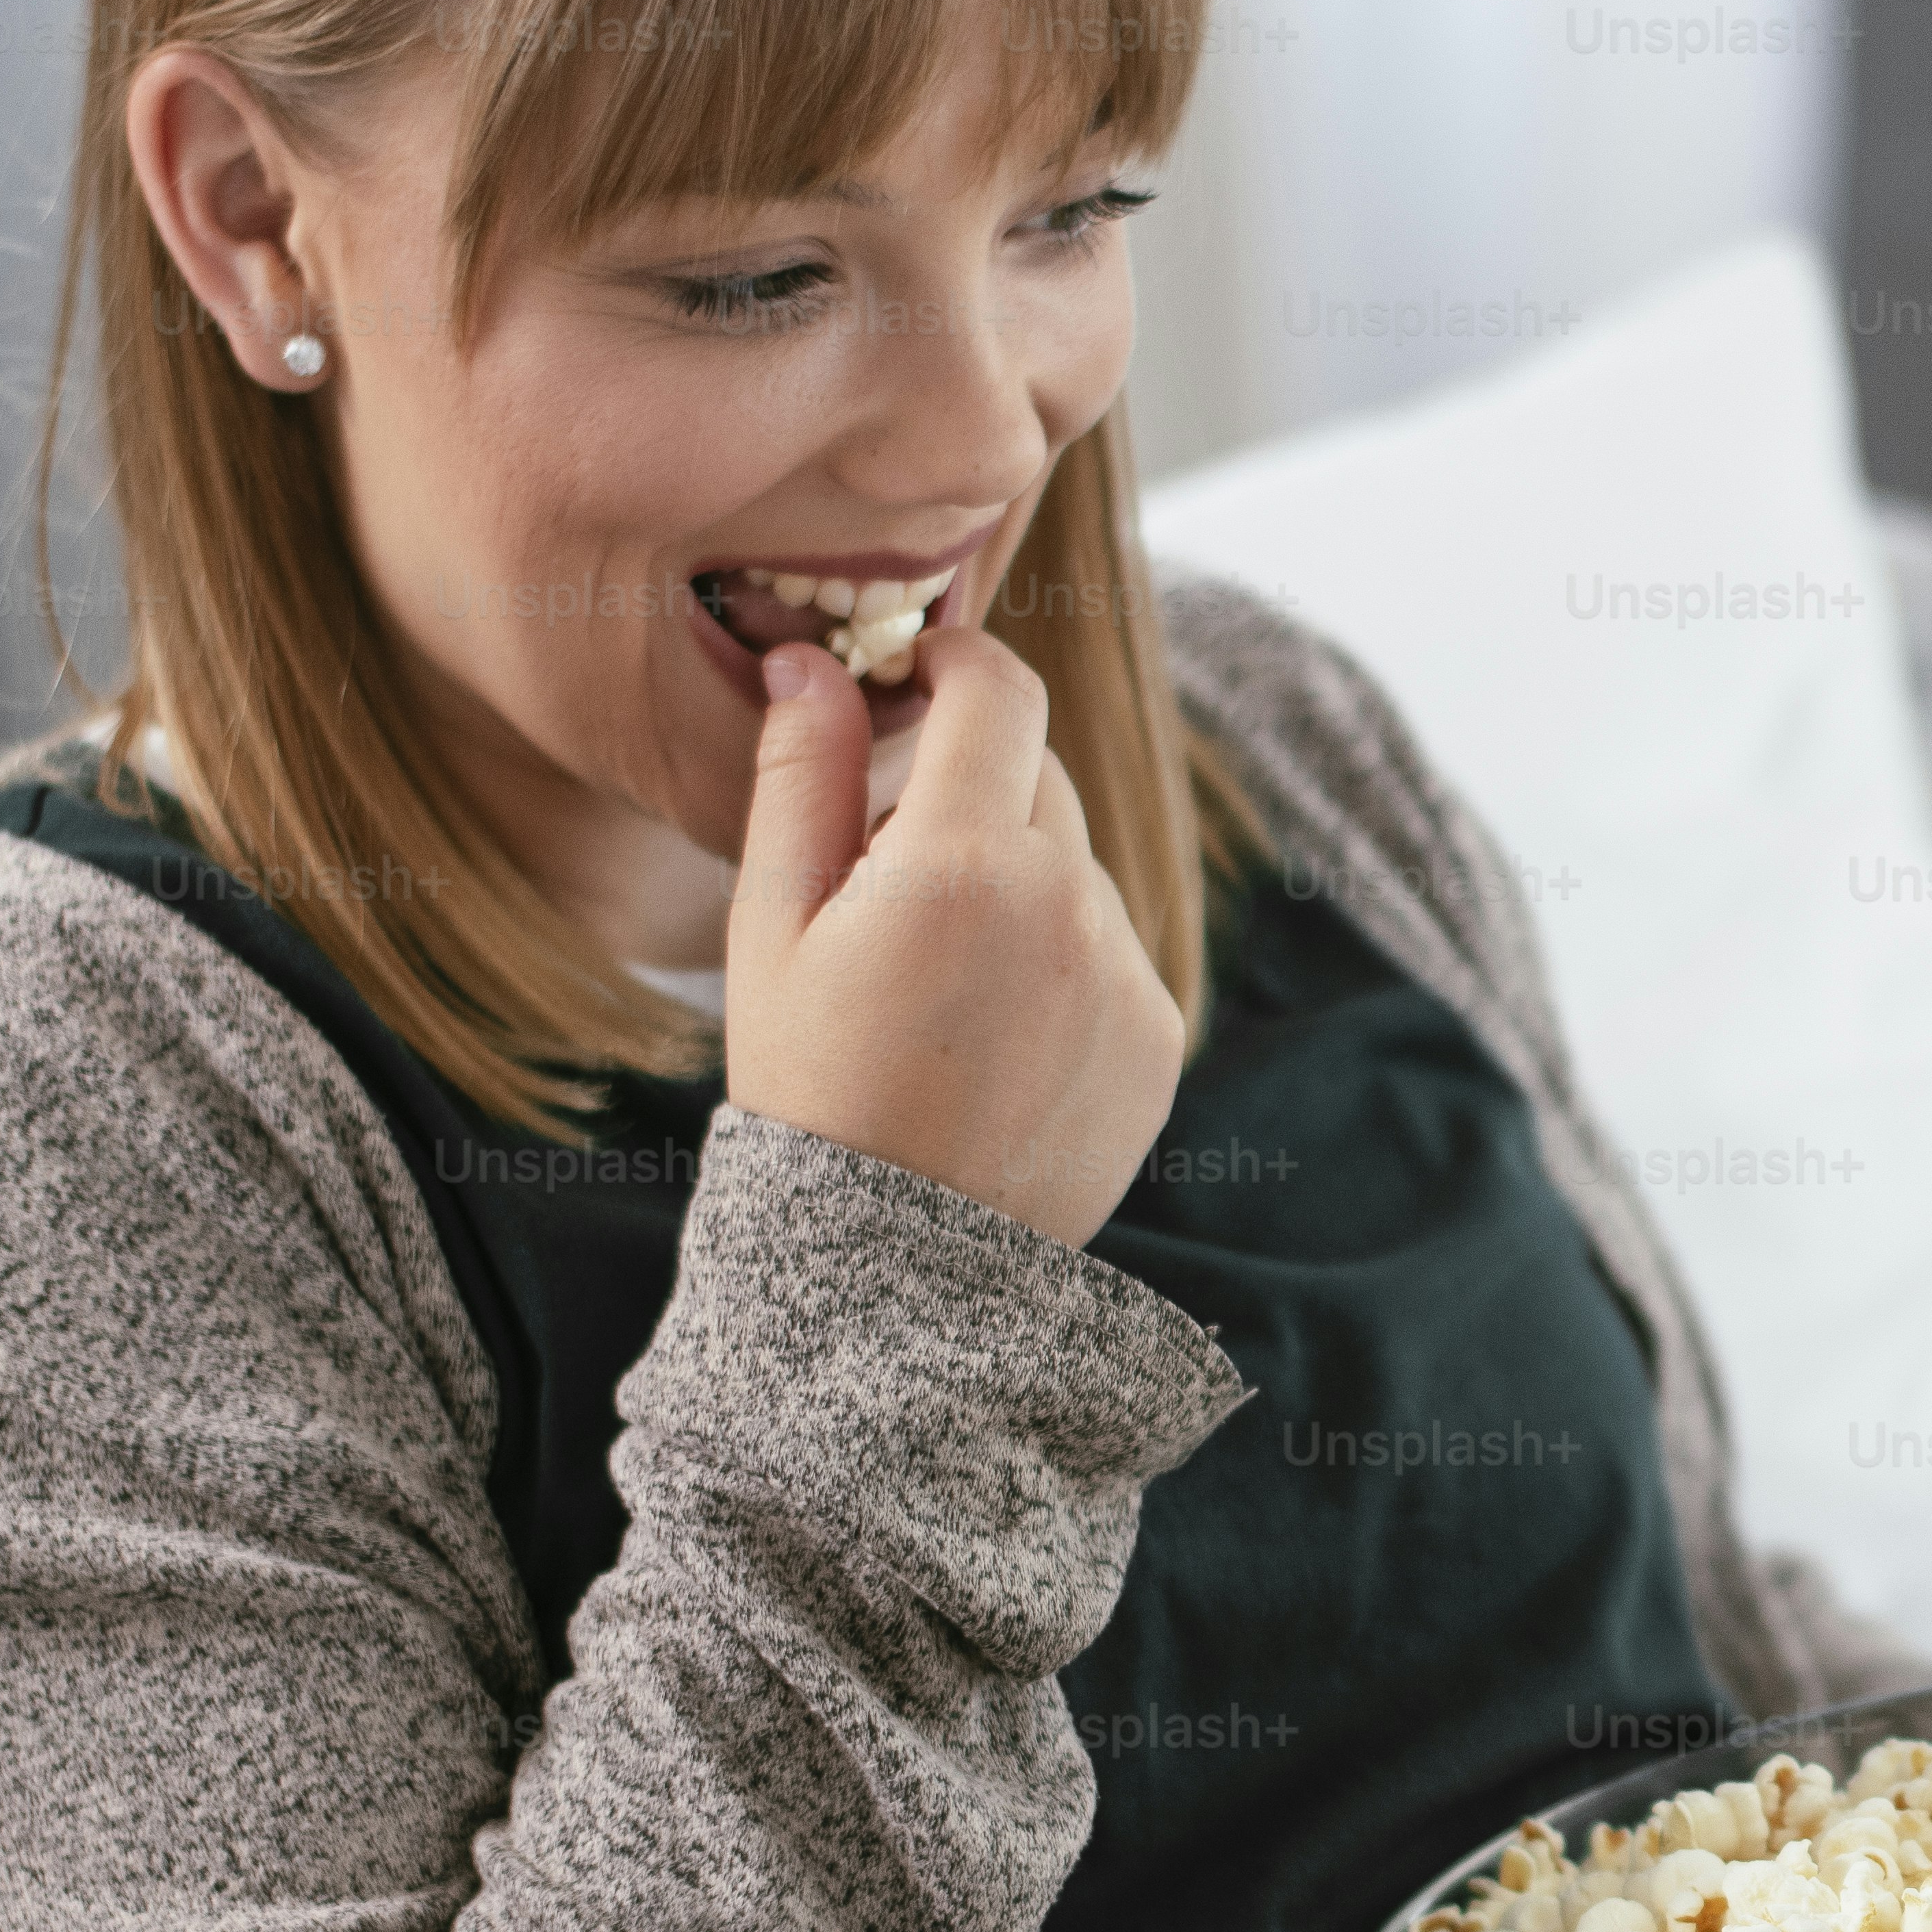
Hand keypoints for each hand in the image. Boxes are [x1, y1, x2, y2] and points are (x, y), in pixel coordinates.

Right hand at [721, 626, 1184, 1243]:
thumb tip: (813, 660)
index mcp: (962, 863)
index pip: (998, 691)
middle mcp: (1067, 904)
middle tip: (888, 874)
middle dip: (967, 787)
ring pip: (1075, 865)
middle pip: (1035, 774)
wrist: (893, 1271)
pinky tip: (989, 1034)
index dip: (957, 660)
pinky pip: (1110, 949)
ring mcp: (1125, 973)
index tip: (919, 674)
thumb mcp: (771, 929)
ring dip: (1014, 880)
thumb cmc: (808, 1089)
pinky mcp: (1160, 1035)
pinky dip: (1058, 959)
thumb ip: (798, 776)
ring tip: (935, 986)